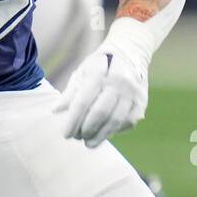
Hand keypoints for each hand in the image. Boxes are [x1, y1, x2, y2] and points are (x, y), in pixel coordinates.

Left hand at [54, 20, 152, 147]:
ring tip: (88, 142)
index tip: (65, 134)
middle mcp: (118, 82)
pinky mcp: (141, 102)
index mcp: (99, 73)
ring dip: (100, 135)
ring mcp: (132, 92)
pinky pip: (128, 122)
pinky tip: (104, 134)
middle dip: (86, 129)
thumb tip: (55, 111)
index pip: (83, 101)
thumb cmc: (99, 65)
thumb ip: (70, 93)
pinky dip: (115, 131)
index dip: (73, 120)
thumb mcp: (82, 72)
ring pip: (115, 120)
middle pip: (100, 112)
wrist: (129, 53)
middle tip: (77, 138)